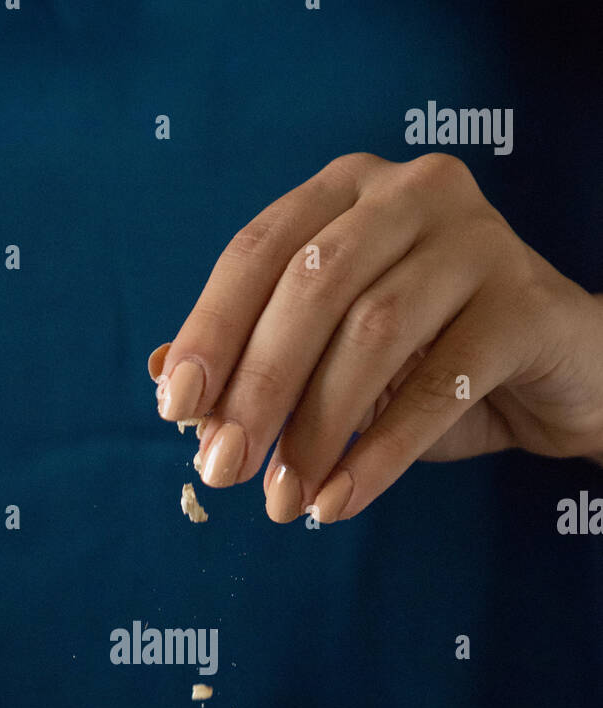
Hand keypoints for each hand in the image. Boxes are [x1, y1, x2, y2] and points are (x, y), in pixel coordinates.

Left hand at [148, 153, 602, 521]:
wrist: (556, 377)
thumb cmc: (429, 359)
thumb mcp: (333, 358)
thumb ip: (256, 357)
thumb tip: (166, 378)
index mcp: (346, 191)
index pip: (258, 251)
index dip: (211, 330)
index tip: (176, 408)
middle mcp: (411, 194)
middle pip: (313, 284)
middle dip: (258, 385)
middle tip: (223, 470)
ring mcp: (477, 239)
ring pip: (373, 331)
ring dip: (315, 427)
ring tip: (282, 500)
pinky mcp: (524, 303)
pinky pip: (439, 385)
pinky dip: (379, 453)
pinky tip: (338, 500)